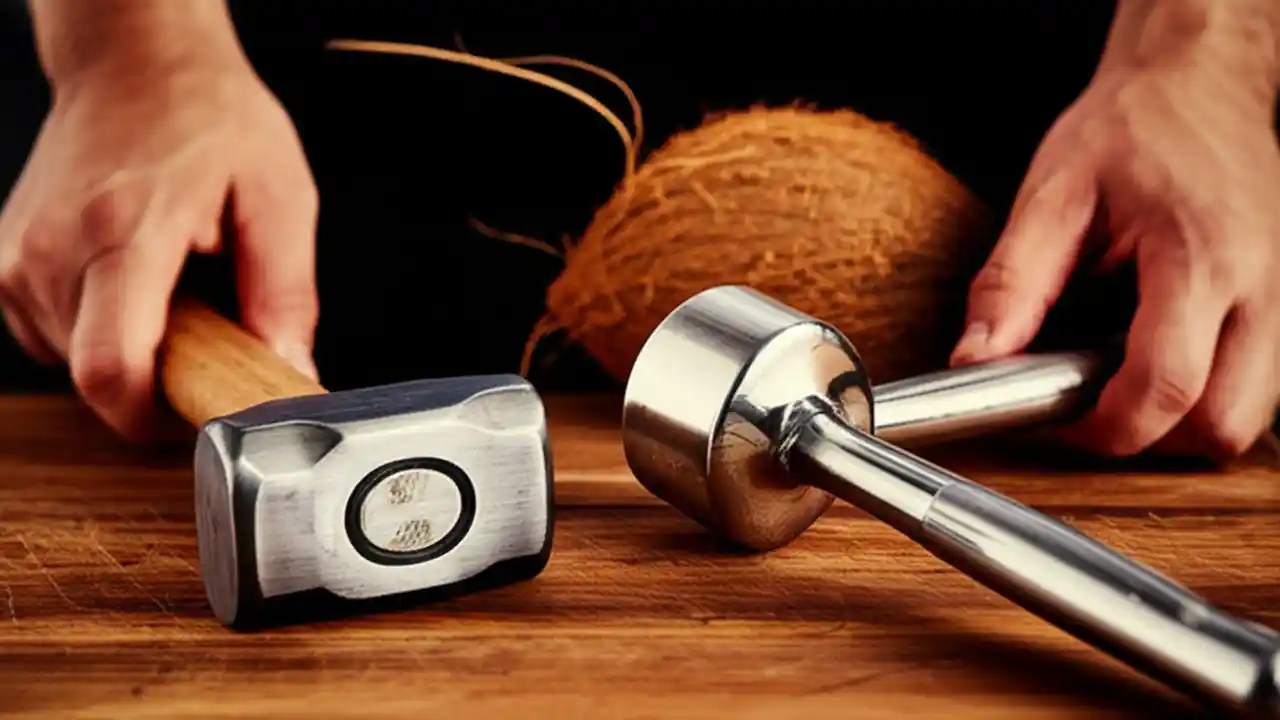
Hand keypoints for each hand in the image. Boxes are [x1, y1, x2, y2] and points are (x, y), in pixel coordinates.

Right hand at [0, 41, 318, 441]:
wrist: (136, 63)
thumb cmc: (208, 117)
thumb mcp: (280, 198)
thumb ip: (286, 294)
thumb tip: (291, 371)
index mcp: (125, 232)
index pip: (110, 368)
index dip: (152, 418)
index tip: (197, 412)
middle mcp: (54, 249)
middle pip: (94, 375)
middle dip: (158, 378)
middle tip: (206, 331)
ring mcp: (18, 256)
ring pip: (72, 360)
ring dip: (132, 347)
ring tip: (170, 287)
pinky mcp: (5, 262)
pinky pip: (52, 335)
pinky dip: (100, 326)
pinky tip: (133, 281)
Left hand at [950, 5, 1279, 459]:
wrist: (1200, 85)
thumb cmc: (1134, 127)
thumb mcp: (1053, 193)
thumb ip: (1011, 281)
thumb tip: (974, 358)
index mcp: (1199, 259)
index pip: (1166, 386)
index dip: (1105, 427)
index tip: (1059, 418)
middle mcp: (1258, 291)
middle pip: (1222, 424)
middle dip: (1151, 437)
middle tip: (1091, 407)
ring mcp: (1279, 303)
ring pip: (1244, 417)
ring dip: (1180, 421)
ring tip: (1119, 376)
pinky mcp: (1276, 309)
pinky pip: (1251, 386)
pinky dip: (1202, 394)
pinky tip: (1154, 355)